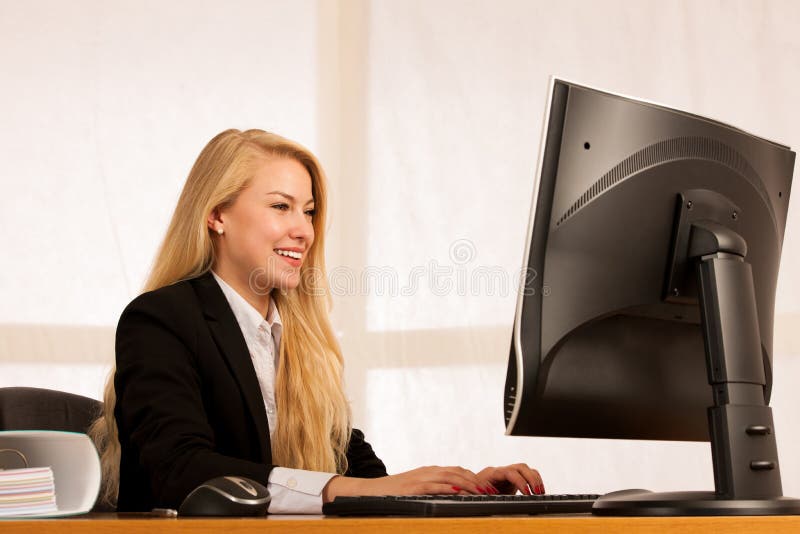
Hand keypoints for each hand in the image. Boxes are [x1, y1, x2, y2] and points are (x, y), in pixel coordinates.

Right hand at [322, 465, 489, 502]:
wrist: (372, 491)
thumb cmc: (396, 491)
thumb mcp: (417, 487)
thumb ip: (434, 488)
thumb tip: (454, 495)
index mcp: (431, 471)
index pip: (458, 471)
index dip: (474, 478)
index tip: (487, 487)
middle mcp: (428, 471)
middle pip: (458, 473)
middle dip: (477, 481)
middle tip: (491, 492)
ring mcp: (421, 478)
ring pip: (450, 477)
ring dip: (468, 484)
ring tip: (481, 493)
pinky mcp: (414, 487)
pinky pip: (435, 486)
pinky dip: (448, 489)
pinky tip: (458, 493)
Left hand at [476, 463, 543, 494]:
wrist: (471, 491)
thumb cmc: (473, 493)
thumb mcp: (478, 496)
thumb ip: (485, 496)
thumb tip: (491, 495)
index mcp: (492, 473)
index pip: (509, 472)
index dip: (520, 481)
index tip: (527, 493)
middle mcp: (500, 471)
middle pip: (520, 467)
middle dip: (531, 479)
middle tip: (537, 492)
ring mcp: (507, 473)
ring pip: (525, 469)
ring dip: (534, 479)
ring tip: (540, 492)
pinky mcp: (512, 478)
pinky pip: (526, 474)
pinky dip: (534, 480)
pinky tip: (537, 491)